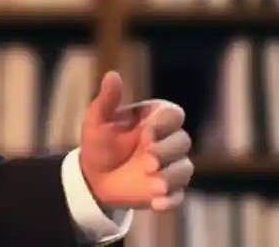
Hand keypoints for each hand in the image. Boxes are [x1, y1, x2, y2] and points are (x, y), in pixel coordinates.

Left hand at [78, 71, 193, 212]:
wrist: (93, 177)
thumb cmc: (98, 143)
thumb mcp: (97, 120)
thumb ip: (107, 100)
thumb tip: (112, 75)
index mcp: (154, 120)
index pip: (174, 114)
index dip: (165, 122)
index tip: (147, 131)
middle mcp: (167, 141)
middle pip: (183, 142)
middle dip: (168, 150)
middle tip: (148, 159)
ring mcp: (170, 167)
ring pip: (184, 169)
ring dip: (171, 176)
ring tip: (153, 184)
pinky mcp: (168, 190)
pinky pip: (178, 196)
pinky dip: (170, 201)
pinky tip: (156, 204)